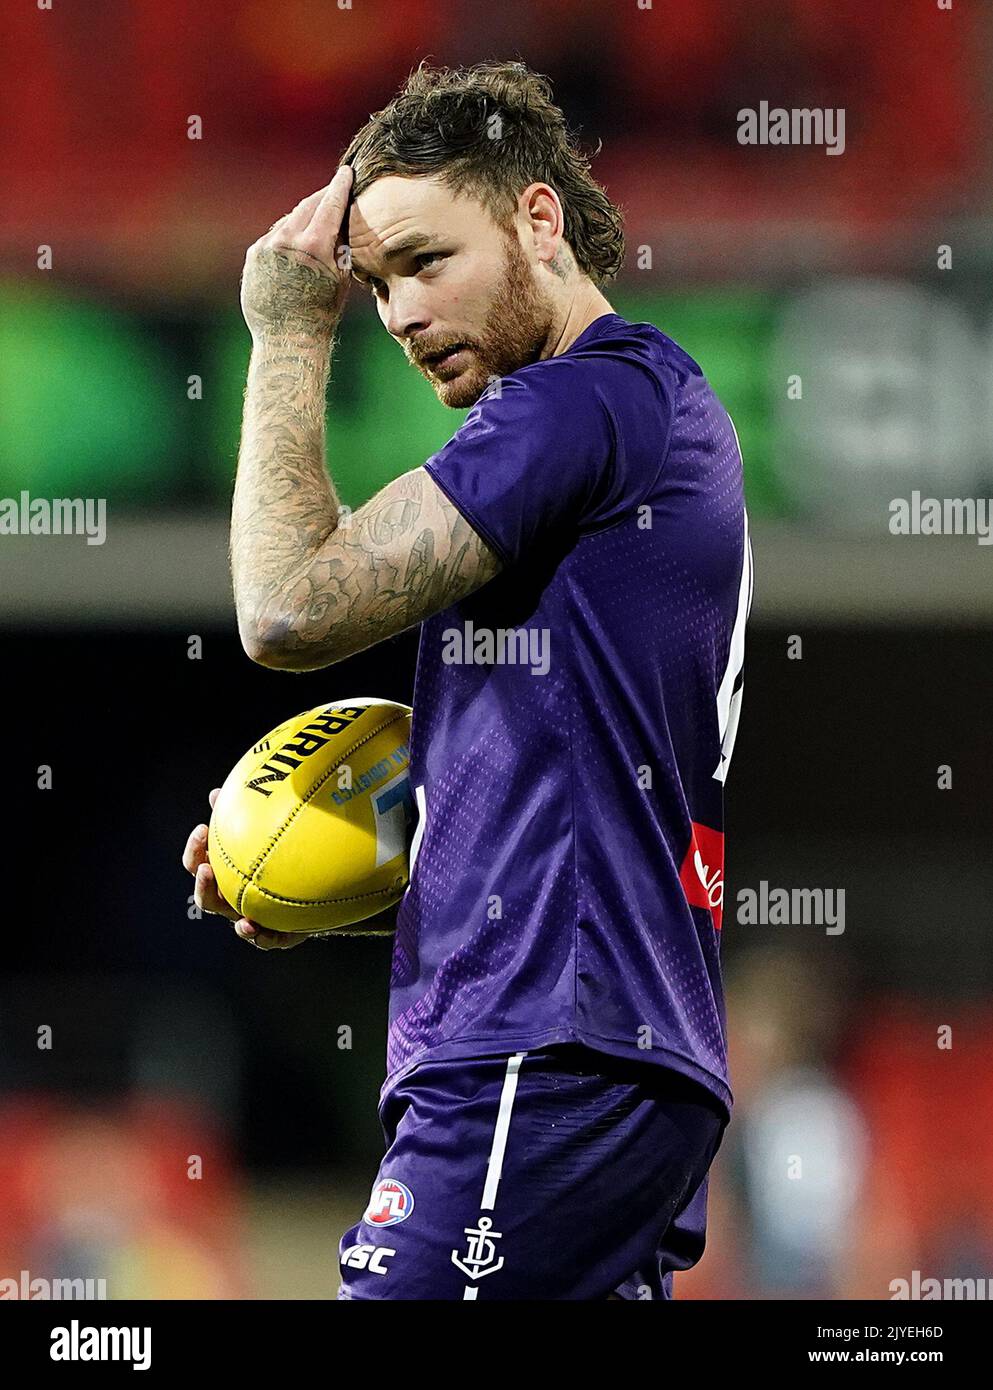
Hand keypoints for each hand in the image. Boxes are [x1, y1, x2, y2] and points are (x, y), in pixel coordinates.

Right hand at [182, 788, 312, 950]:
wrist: (316, 890)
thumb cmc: (282, 856)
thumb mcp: (264, 834)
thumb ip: (244, 816)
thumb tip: (219, 791)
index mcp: (225, 876)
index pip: (199, 865)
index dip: (195, 850)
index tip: (203, 829)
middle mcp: (233, 901)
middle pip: (208, 898)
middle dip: (204, 884)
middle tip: (207, 868)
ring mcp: (251, 920)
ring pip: (235, 923)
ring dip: (235, 920)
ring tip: (242, 916)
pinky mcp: (275, 935)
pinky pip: (266, 941)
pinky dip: (262, 936)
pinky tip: (264, 928)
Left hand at [240, 165, 353, 340]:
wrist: (287, 339)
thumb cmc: (322, 313)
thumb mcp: (340, 278)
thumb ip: (340, 244)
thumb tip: (342, 217)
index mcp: (313, 245)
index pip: (329, 204)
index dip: (340, 186)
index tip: (346, 172)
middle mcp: (286, 240)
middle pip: (307, 207)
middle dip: (323, 197)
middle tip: (335, 189)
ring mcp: (266, 247)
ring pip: (289, 220)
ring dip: (304, 217)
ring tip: (317, 220)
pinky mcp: (253, 255)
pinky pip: (274, 236)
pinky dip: (287, 235)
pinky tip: (296, 245)